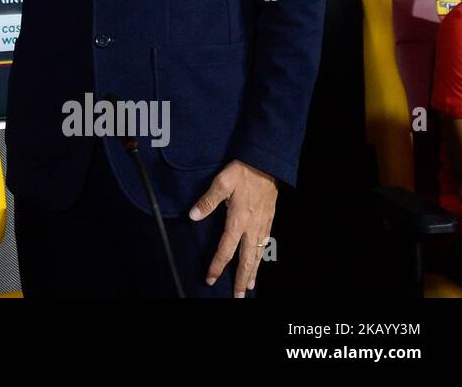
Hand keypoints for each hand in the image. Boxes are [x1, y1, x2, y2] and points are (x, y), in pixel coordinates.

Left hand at [189, 159, 277, 296]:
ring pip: (258, 255)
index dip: (217, 266)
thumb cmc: (242, 172)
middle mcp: (252, 227)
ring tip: (249, 287)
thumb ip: (207, 201)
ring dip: (253, 272)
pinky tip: (260, 262)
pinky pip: (265, 245)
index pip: (226, 249)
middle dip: (241, 279)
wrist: (266, 164)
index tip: (210, 279)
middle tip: (237, 296)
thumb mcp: (221, 182)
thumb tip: (192, 216)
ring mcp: (262, 225)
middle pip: (247, 260)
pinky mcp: (269, 220)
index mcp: (238, 220)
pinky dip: (262, 258)